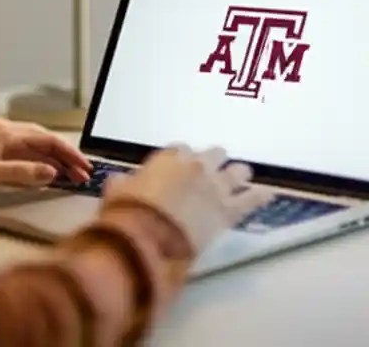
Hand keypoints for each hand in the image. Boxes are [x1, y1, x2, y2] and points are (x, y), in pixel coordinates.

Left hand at [0, 119, 92, 192]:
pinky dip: (37, 161)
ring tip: (69, 176)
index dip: (70, 154)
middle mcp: (3, 131)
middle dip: (66, 157)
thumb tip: (51, 173)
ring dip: (53, 160)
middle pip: (44, 141)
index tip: (84, 168)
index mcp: (5, 132)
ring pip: (33, 146)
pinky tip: (42, 173)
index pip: (48, 140)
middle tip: (82, 175)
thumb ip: (22, 172)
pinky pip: (21, 152)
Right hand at [101, 144, 273, 254]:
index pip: (180, 149)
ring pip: (237, 172)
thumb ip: (123, 182)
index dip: (180, 158)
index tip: (177, 166)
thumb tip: (120, 181)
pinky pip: (252, 200)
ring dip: (237, 174)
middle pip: (214, 154)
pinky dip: (260, 196)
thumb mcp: (117, 191)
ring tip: (240, 176)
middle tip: (210, 170)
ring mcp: (217, 188)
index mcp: (170, 158)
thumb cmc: (129, 211)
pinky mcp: (229, 211)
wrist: (149, 236)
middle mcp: (197, 167)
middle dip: (213, 160)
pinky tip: (268, 194)